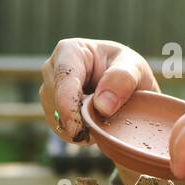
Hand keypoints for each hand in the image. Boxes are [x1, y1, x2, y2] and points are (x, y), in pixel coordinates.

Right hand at [40, 38, 159, 142]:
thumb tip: (102, 106)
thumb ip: (123, 80)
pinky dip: (78, 134)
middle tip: (108, 123)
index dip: (68, 106)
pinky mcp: (51, 109)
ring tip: (105, 120)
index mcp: (70, 51)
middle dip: (79, 118)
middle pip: (56, 101)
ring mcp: (49, 90)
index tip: (77, 129)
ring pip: (56, 118)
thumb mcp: (136, 68)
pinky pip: (60, 129)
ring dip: (80, 127)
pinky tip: (95, 126)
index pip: (63, 79)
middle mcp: (52, 69)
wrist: (127, 84)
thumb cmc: (129, 70)